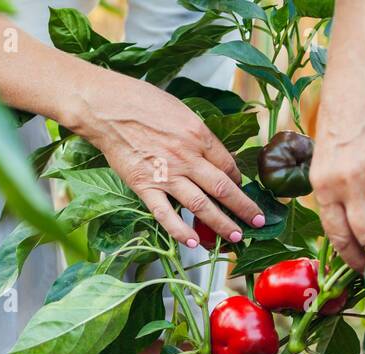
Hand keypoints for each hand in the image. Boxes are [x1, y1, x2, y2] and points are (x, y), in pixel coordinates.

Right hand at [71, 73, 263, 248]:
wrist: (107, 107)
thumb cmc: (141, 101)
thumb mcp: (180, 110)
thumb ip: (197, 134)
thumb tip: (212, 153)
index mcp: (198, 134)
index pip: (227, 164)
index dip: (238, 181)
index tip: (242, 190)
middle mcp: (187, 156)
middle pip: (223, 188)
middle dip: (244, 208)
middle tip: (258, 222)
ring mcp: (166, 174)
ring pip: (201, 205)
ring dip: (221, 223)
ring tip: (235, 237)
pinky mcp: (144, 186)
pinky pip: (165, 214)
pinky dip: (179, 230)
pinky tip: (192, 242)